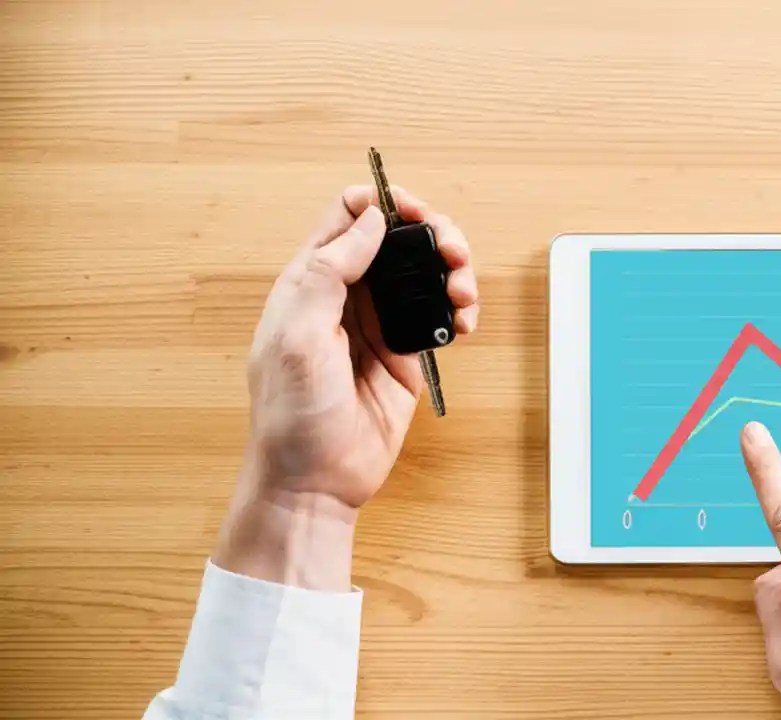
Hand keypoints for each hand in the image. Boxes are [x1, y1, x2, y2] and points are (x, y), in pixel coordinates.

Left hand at [214, 186, 479, 589]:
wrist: (315, 482)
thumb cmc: (292, 416)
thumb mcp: (296, 336)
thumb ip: (328, 272)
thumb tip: (370, 220)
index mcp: (310, 281)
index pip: (348, 216)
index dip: (384, 203)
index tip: (414, 214)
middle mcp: (347, 296)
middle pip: (397, 238)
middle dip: (433, 234)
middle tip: (453, 254)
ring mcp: (379, 324)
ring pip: (425, 273)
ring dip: (454, 271)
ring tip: (464, 293)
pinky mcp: (406, 354)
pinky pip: (439, 315)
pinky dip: (460, 311)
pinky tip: (464, 324)